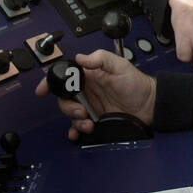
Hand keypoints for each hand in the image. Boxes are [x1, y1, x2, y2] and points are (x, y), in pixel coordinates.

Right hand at [34, 50, 155, 140]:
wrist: (150, 105)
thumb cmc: (137, 84)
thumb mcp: (120, 65)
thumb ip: (101, 59)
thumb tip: (81, 57)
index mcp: (89, 75)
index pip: (65, 77)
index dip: (51, 82)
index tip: (42, 90)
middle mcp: (87, 91)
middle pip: (64, 99)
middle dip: (68, 107)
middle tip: (81, 111)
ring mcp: (90, 106)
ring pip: (71, 114)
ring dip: (74, 120)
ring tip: (87, 124)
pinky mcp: (96, 120)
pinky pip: (79, 126)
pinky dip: (75, 131)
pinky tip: (78, 134)